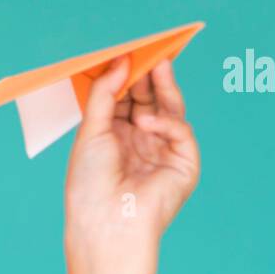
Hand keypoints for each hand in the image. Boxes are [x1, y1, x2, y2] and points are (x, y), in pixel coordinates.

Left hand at [63, 56, 199, 259]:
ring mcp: (163, 152)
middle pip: (149, 100)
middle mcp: (140, 142)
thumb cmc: (90, 183)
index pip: (126, 98)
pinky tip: (147, 123)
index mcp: (115, 136)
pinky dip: (165, 123)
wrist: (106, 222)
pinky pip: (180, 131)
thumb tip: (121, 61)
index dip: (127, 75)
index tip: (127, 51)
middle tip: (148, 50)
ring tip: (159, 64)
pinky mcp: (184, 164)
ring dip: (164, 87)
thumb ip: (106, 94)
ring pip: (169, 110)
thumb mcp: (91, 130)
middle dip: (148, 76)